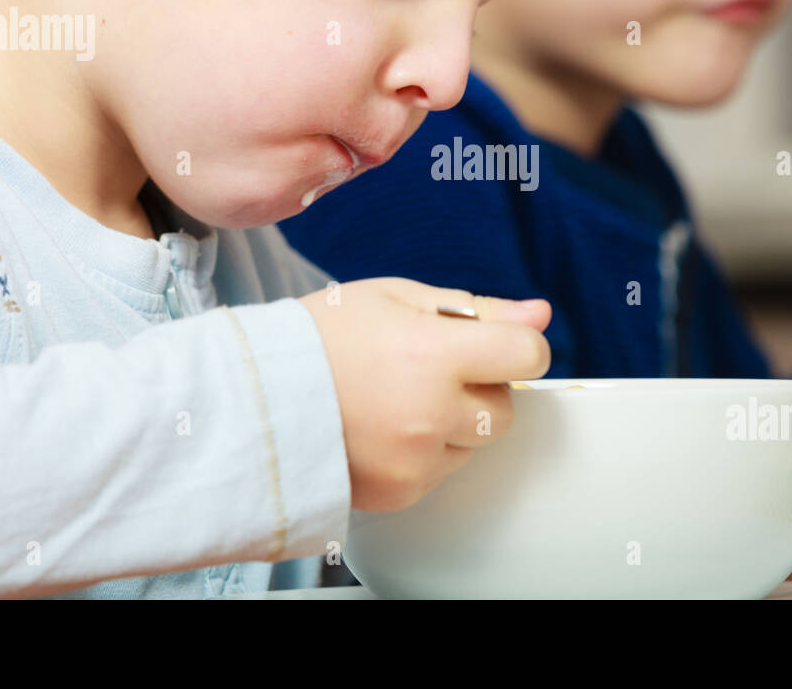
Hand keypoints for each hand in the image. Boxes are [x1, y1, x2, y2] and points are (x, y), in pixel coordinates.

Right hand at [300, 277, 550, 511]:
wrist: (251, 397)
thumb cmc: (319, 336)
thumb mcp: (396, 298)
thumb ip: (475, 308)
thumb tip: (539, 313)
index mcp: (433, 353)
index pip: (528, 355)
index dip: (516, 345)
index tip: (494, 344)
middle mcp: (431, 413)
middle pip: (505, 407)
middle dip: (480, 387)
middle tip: (426, 370)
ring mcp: (416, 459)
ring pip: (475, 443)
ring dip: (453, 422)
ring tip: (395, 400)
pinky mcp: (401, 492)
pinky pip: (441, 470)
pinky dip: (424, 452)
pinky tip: (382, 428)